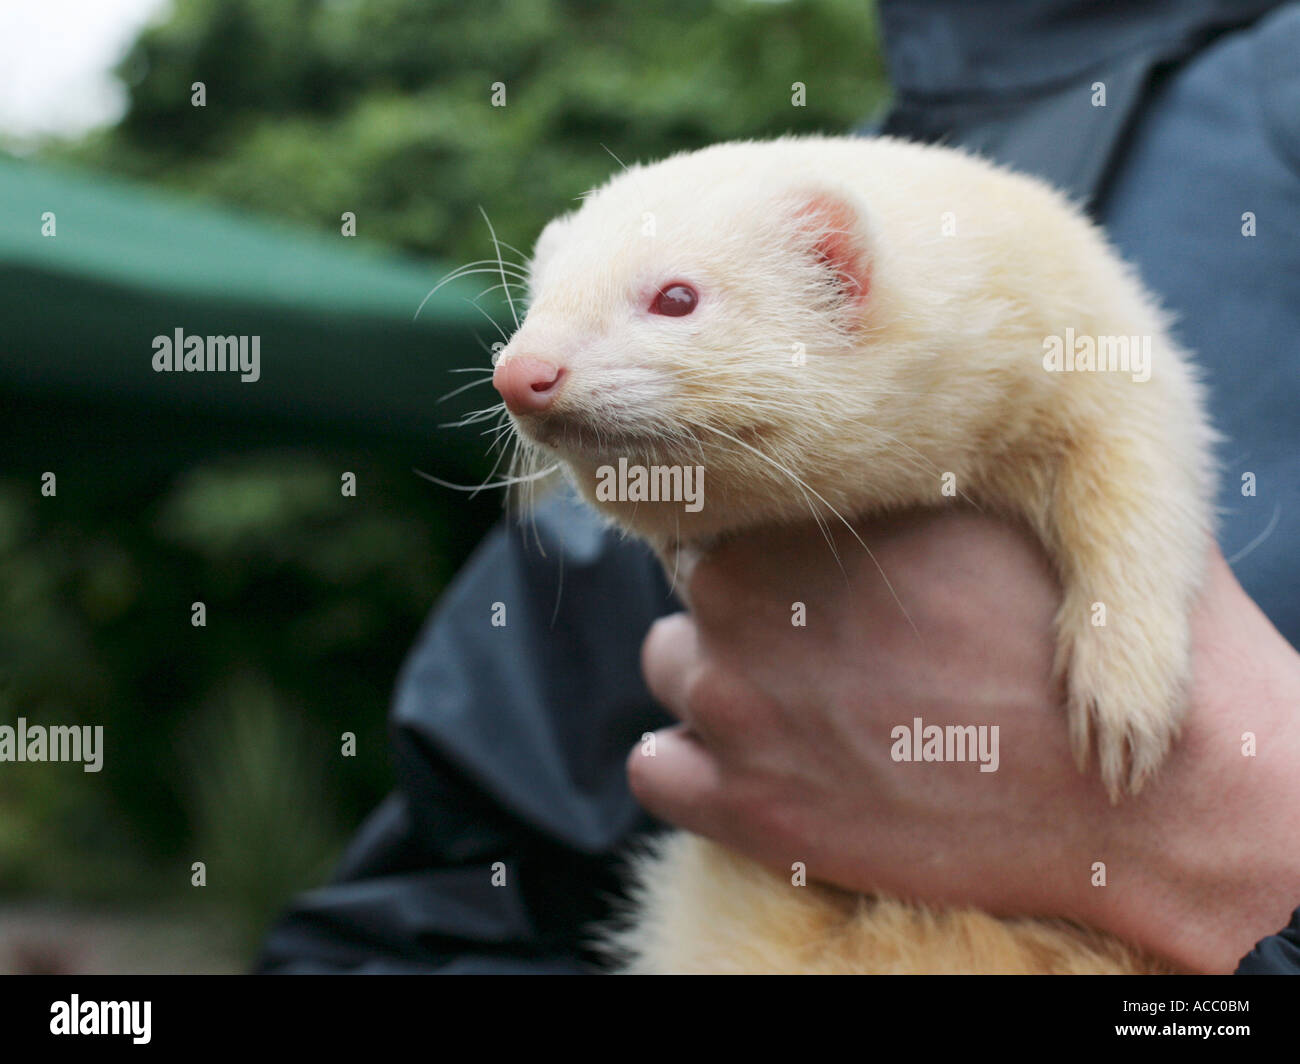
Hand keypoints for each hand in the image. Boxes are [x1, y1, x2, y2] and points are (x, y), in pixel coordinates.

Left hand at [630, 507, 1299, 972]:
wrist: (1123, 790)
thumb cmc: (1077, 637)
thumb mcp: (1001, 506)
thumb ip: (906, 467)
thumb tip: (859, 429)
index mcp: (804, 515)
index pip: (725, 497)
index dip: (769, 532)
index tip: (807, 564)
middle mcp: (747, 598)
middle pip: (694, 580)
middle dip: (744, 603)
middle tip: (820, 638)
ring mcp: (736, 703)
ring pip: (670, 665)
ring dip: (718, 682)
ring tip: (803, 706)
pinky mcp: (743, 805)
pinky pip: (653, 769)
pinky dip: (688, 770)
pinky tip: (756, 770)